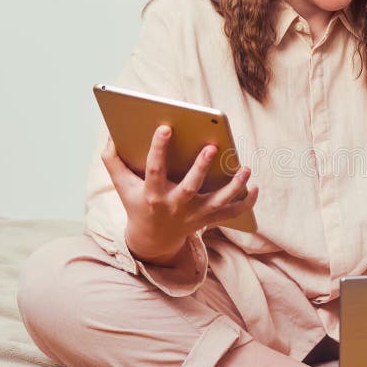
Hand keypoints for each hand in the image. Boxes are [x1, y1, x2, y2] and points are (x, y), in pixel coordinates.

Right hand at [101, 125, 258, 264]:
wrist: (152, 239)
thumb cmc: (138, 203)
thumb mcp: (122, 185)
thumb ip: (113, 160)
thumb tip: (111, 133)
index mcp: (152, 195)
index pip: (154, 170)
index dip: (158, 149)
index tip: (165, 127)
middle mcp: (175, 206)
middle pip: (190, 188)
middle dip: (200, 168)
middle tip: (211, 147)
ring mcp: (194, 215)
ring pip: (217, 202)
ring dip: (234, 187)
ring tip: (245, 168)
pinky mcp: (209, 219)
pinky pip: (232, 213)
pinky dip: (247, 202)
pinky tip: (255, 187)